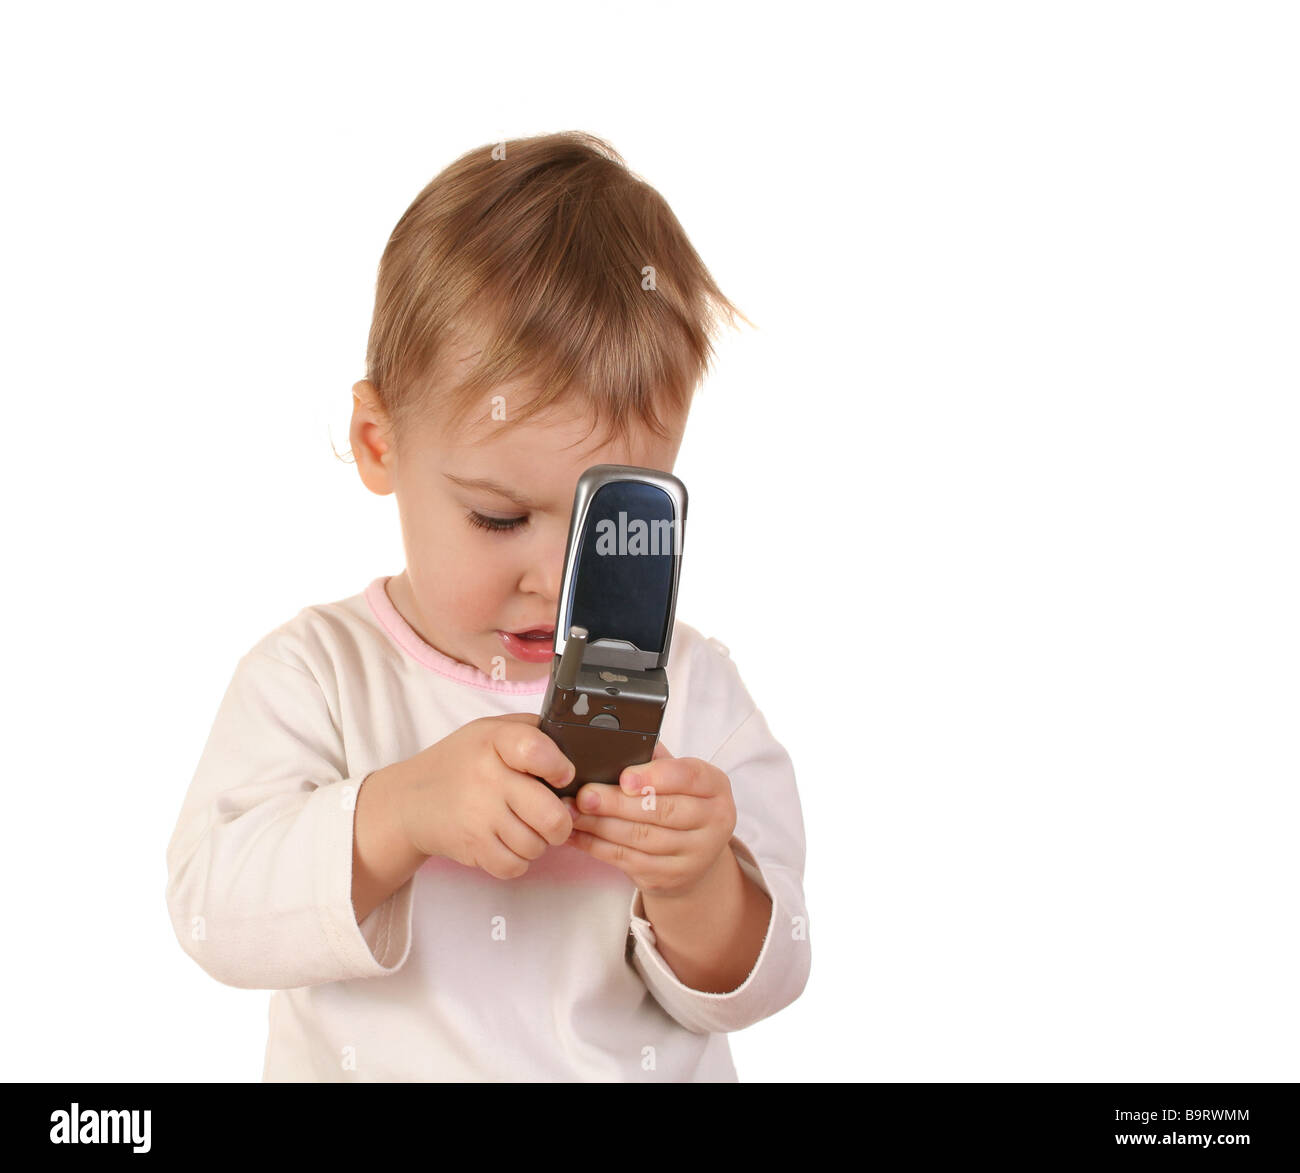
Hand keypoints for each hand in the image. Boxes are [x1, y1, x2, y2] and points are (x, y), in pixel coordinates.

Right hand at [394, 713, 577, 879]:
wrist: (409, 801)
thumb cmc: (461, 764)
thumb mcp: (490, 732)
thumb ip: (531, 731)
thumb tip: (576, 744)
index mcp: (494, 741)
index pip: (537, 750)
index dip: (560, 767)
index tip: (563, 776)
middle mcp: (486, 778)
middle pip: (550, 816)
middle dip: (561, 822)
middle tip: (553, 816)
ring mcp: (478, 816)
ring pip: (537, 845)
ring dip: (538, 842)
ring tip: (525, 827)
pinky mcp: (472, 847)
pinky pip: (515, 866)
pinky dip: (519, 860)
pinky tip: (509, 843)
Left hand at [563, 740, 737, 898]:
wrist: (694, 854)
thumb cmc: (679, 801)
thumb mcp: (677, 777)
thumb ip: (652, 760)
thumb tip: (611, 746)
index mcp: (715, 786)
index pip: (688, 776)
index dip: (654, 777)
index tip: (624, 778)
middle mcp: (714, 821)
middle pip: (661, 811)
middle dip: (617, 803)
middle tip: (585, 796)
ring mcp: (694, 854)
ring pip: (641, 838)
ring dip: (600, 825)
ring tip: (573, 813)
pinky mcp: (669, 877)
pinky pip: (628, 860)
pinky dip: (597, 846)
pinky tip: (578, 834)